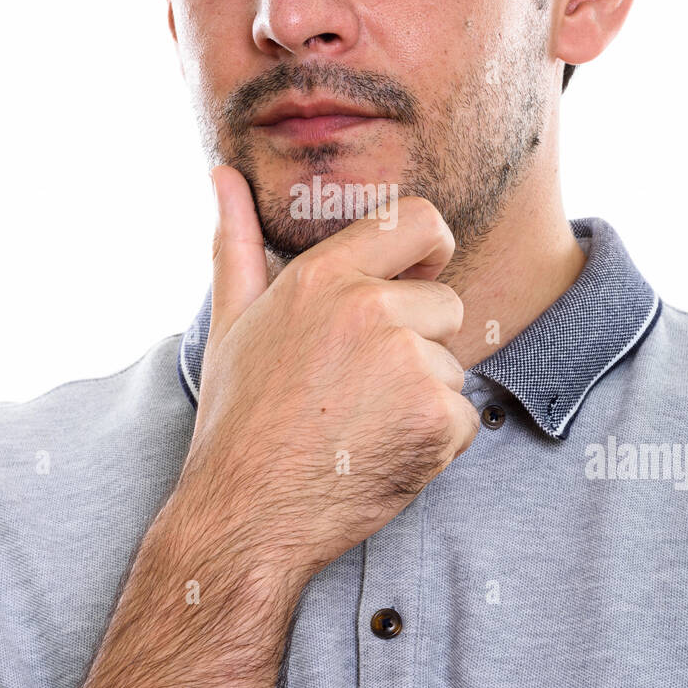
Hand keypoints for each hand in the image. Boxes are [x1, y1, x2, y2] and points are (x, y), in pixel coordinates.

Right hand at [181, 166, 480, 575]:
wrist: (246, 514)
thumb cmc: (239, 418)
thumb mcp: (233, 320)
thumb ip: (236, 239)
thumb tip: (223, 173)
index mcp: (325, 275)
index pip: (419, 219)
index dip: (429, 250)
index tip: (417, 279)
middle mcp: (370, 308)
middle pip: (447, 303)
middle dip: (420, 343)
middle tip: (360, 387)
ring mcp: (407, 363)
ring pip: (453, 366)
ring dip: (424, 398)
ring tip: (361, 426)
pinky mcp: (436, 419)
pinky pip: (464, 418)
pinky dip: (434, 443)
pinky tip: (381, 454)